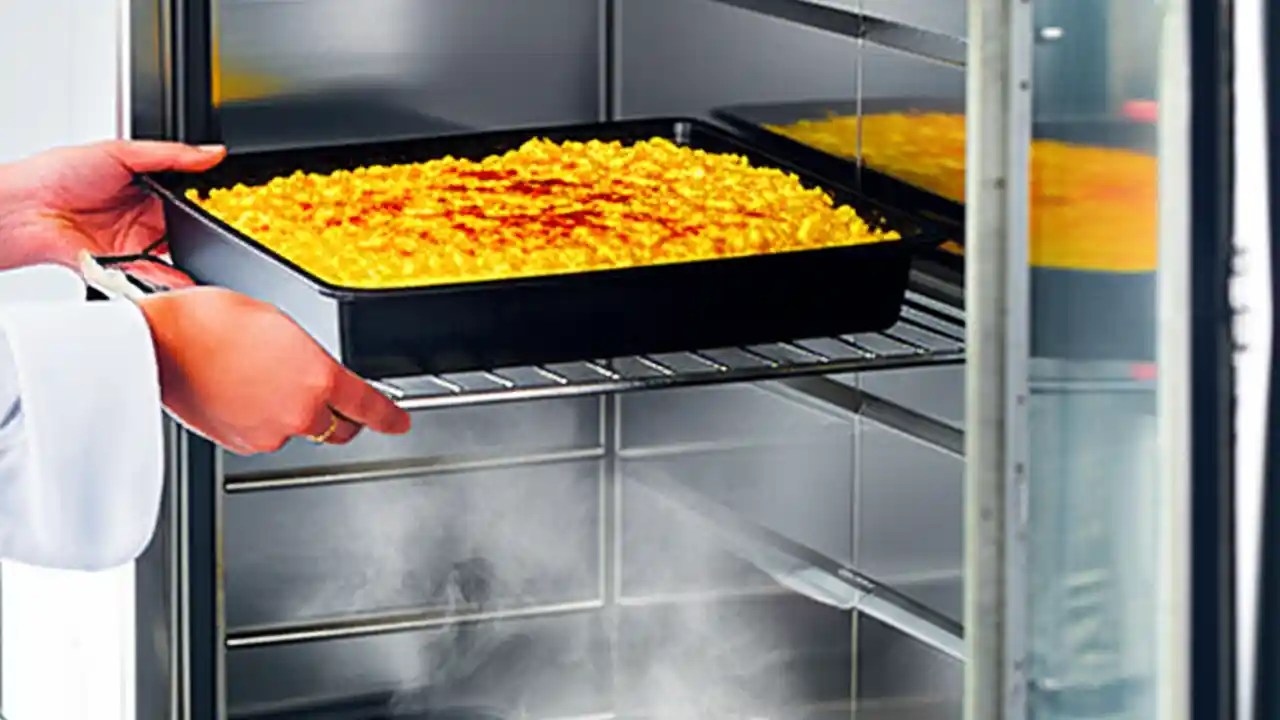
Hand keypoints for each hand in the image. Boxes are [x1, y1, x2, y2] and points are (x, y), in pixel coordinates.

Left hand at [0, 140, 226, 288]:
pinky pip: (155, 278)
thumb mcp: (122, 152)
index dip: (209, 204)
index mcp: (148, 191)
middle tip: (219, 234)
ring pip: (176, 259)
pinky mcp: (124, 269)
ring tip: (208, 259)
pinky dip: (171, 283)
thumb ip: (172, 155)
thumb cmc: (58, 173)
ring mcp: (136, 247)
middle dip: (204, 237)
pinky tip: (185, 279)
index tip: (229, 205)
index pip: (190, 201)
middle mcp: (145, 221)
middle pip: (189, 234)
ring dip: (191, 262)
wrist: (24, 207)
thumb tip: (212, 153)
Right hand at [138, 287, 411, 453]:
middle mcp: (300, 412)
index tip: (400, 423)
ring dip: (293, 414)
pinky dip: (263, 420)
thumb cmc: (210, 322)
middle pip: (339, 429)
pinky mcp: (243, 443)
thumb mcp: (278, 323)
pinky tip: (243, 393)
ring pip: (299, 430)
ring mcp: (271, 432)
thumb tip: (312, 369)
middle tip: (326, 399)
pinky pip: (266, 435)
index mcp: (318, 377)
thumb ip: (307, 356)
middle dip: (340, 418)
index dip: (390, 417)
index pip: (369, 406)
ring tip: (262, 381)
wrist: (159, 345)